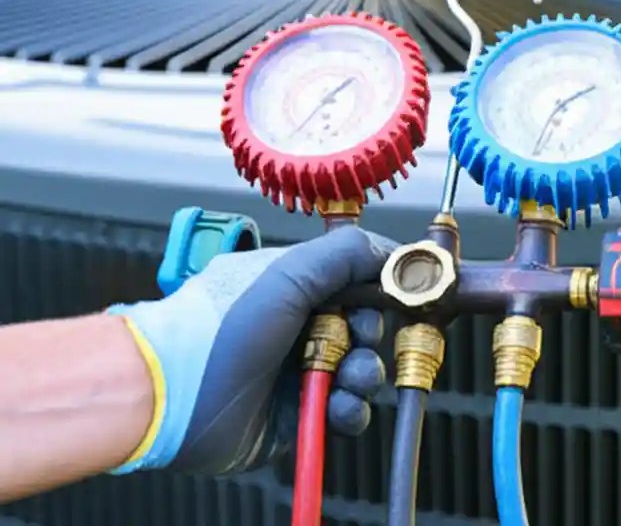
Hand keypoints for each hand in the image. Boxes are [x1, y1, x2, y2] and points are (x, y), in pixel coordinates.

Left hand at [106, 226, 396, 474]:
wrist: (171, 397)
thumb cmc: (217, 327)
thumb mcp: (286, 273)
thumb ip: (345, 254)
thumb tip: (392, 250)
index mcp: (292, 286)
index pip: (355, 280)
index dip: (382, 287)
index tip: (405, 294)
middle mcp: (297, 326)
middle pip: (366, 327)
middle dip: (372, 334)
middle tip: (359, 338)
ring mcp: (298, 371)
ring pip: (361, 370)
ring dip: (364, 374)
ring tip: (347, 378)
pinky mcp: (300, 414)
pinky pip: (346, 411)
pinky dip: (350, 410)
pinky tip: (337, 406)